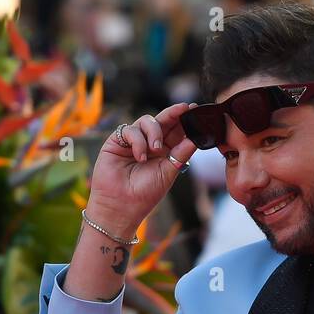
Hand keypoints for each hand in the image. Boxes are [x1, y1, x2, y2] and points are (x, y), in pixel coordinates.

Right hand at [87, 104, 198, 234]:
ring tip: (156, 149)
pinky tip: (140, 157)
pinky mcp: (117, 141)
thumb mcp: (168, 172)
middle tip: (184, 108)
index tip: (194, 110)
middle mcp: (150, 144)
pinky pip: (130, 130)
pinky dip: (138, 141)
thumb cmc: (145, 193)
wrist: (122, 205)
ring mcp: (134, 141)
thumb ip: (181, 153)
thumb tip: (196, 138)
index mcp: (165, 152)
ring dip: (155, 132)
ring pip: (147, 121)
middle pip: (163, 121)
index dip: (184, 120)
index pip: (176, 131)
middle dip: (173, 114)